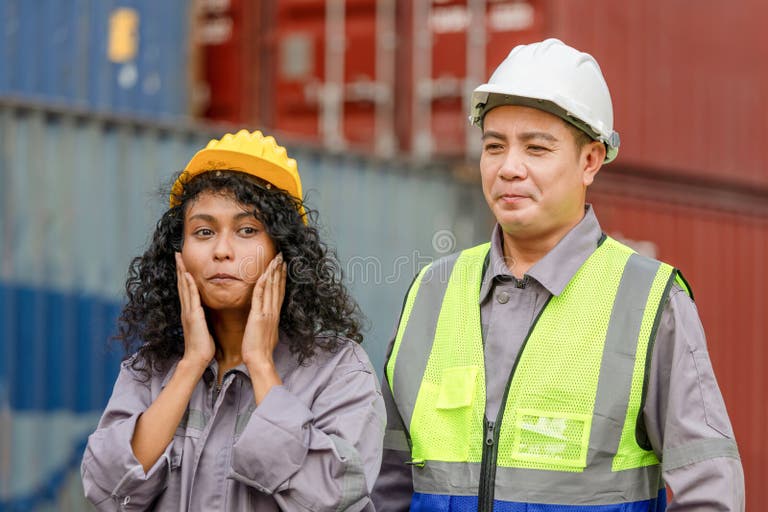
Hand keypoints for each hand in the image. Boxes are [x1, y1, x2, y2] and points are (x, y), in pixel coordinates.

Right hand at [175, 252, 214, 369]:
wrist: (197, 358)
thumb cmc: (202, 345)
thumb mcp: (203, 326)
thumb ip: (202, 316)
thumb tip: (205, 310)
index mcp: (189, 311)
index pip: (185, 288)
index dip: (183, 274)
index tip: (182, 261)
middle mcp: (186, 309)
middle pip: (181, 284)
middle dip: (179, 268)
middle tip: (177, 253)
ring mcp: (188, 311)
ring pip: (183, 287)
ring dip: (181, 271)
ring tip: (179, 258)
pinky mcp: (193, 316)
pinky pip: (191, 297)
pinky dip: (188, 285)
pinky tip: (187, 274)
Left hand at [242, 253, 285, 402]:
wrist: (260, 360)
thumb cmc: (261, 350)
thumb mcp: (268, 333)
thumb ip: (268, 323)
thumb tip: (267, 319)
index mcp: (275, 314)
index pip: (280, 292)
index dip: (282, 278)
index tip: (283, 266)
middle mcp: (274, 311)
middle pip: (279, 286)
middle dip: (280, 270)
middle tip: (282, 256)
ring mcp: (267, 312)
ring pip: (272, 288)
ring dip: (274, 272)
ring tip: (276, 259)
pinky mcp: (259, 315)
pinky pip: (261, 295)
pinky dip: (263, 283)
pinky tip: (265, 273)